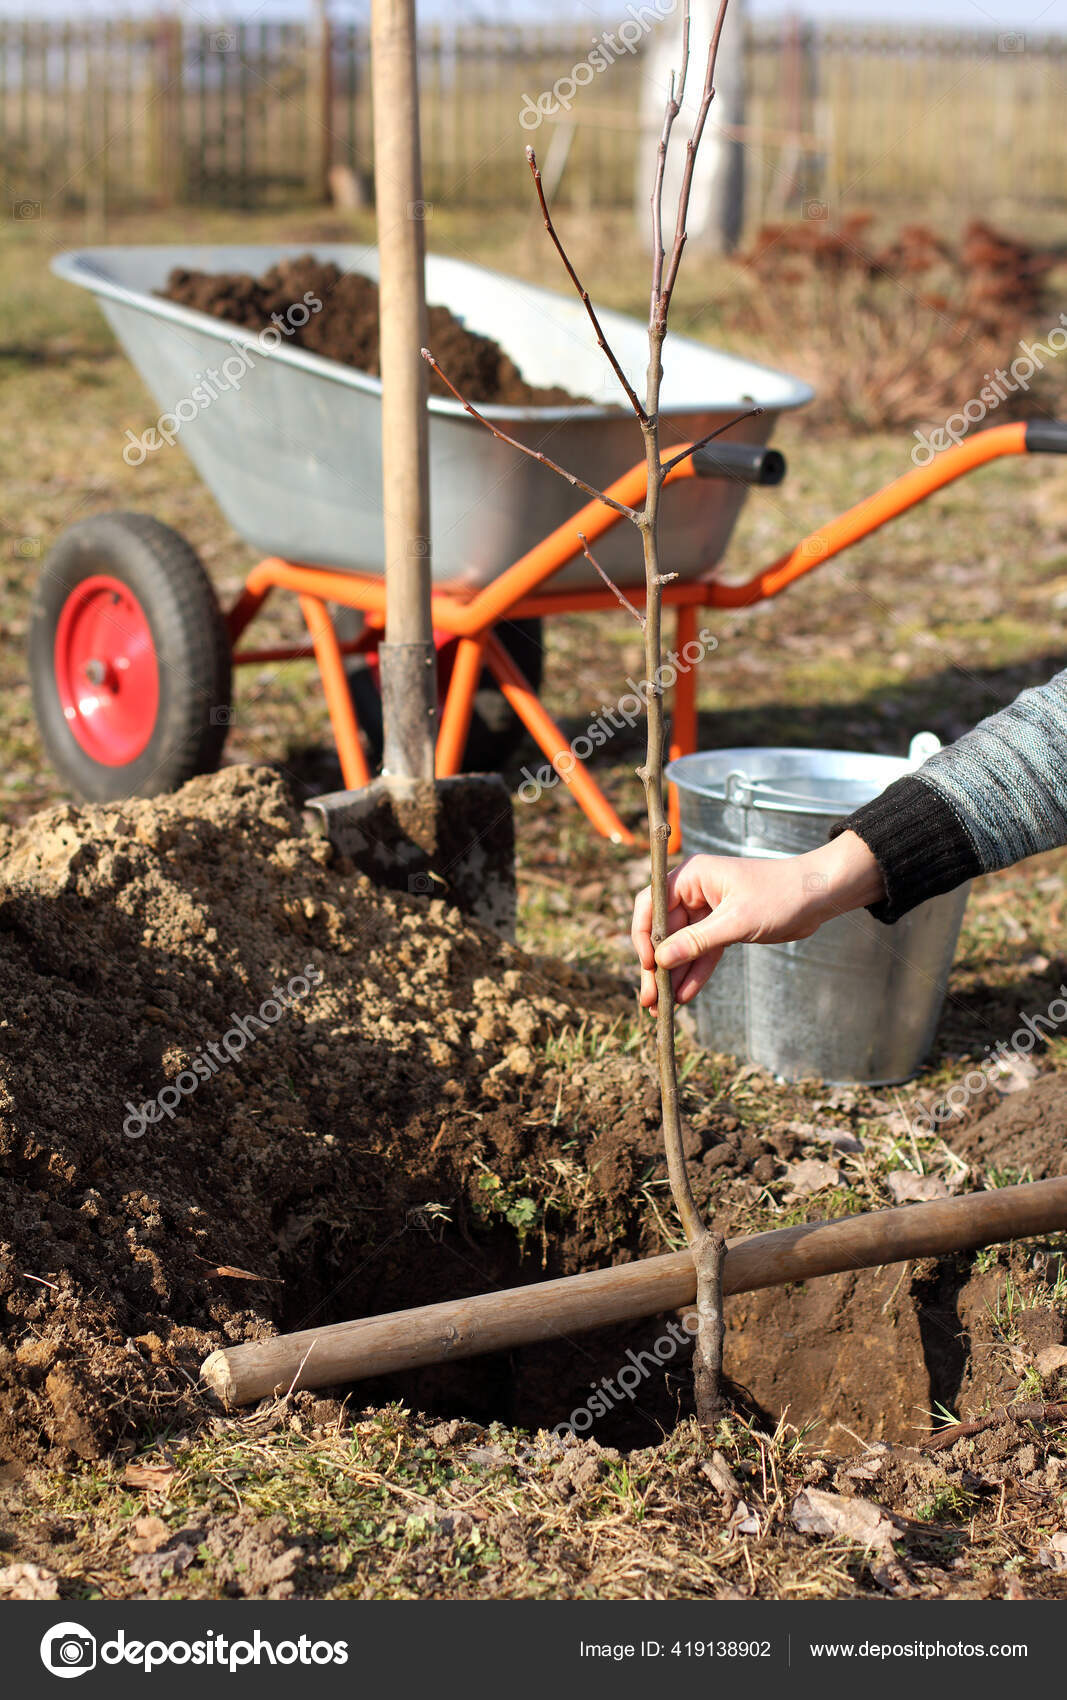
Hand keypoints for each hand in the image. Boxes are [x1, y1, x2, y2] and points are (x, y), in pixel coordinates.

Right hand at [631, 831, 884, 1010]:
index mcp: (692, 876)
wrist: (819, 896)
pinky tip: (683, 996)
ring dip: (673, 975)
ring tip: (662, 1007)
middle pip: (663, 931)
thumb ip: (697, 941)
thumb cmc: (781, 895)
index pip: (651, 904)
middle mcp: (694, 891)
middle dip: (656, 965)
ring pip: (682, 946)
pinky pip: (702, 952)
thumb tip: (661, 960)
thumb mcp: (737, 920)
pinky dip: (695, 973)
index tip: (647, 965)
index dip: (643, 935)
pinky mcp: (724, 928)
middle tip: (648, 999)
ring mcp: (708, 911)